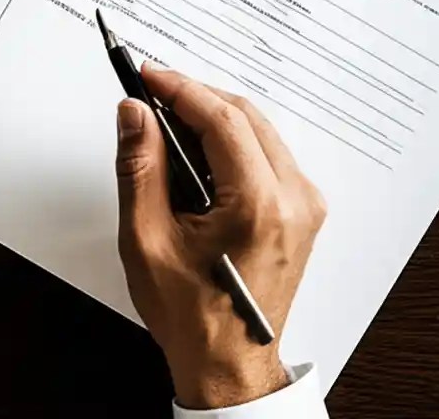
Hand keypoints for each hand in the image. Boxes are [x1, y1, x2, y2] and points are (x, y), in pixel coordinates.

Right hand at [113, 64, 326, 408]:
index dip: (180, 88)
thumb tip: (134, 115)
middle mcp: (293, 199)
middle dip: (195, 97)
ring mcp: (304, 205)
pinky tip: (196, 155)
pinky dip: (231, 143)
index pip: (221, 119)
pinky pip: (267, 155)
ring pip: (259, 131)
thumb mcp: (146, 239)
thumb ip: (140, 168)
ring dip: (213, 118)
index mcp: (258, 205)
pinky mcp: (302, 212)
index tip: (147, 75)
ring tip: (166, 126)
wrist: (229, 363)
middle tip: (151, 95)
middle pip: (245, 116)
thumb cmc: (191, 314)